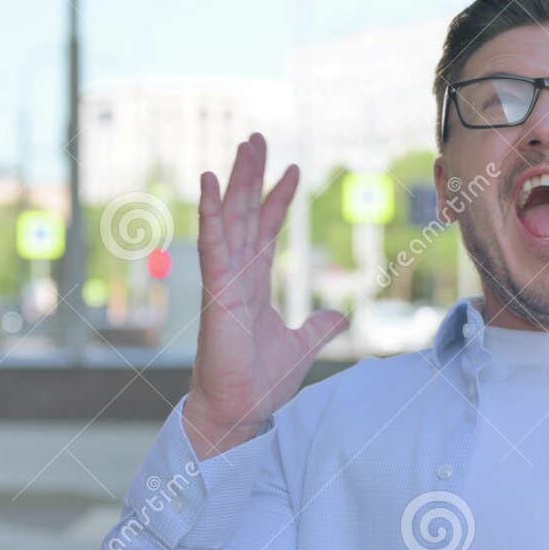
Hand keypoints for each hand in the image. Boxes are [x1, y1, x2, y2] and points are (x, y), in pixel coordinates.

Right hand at [182, 133, 347, 458]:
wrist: (240, 411)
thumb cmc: (260, 383)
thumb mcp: (301, 346)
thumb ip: (318, 327)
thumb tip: (339, 315)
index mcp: (254, 285)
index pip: (266, 231)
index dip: (277, 199)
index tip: (292, 170)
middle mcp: (237, 276)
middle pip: (244, 214)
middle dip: (252, 176)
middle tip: (257, 139)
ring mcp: (224, 281)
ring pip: (230, 219)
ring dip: (235, 181)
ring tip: (243, 145)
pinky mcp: (217, 292)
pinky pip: (213, 244)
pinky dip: (211, 212)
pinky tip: (210, 181)